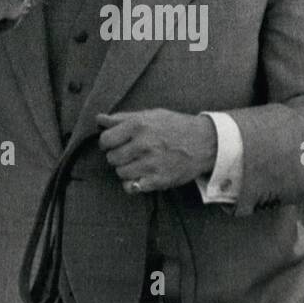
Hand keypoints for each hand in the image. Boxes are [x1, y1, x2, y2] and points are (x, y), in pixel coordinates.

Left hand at [97, 109, 217, 194]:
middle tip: (128, 154)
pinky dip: (132, 183)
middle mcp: (143, 144)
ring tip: (136, 163)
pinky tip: (141, 175)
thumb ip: (122, 118)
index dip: (107, 143)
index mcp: (138, 125)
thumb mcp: (150, 115)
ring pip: (120, 172)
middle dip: (116, 156)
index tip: (114, 143)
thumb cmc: (175, 126)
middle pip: (111, 158)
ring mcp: (151, 164)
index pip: (105, 140)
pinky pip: (132, 187)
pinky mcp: (159, 180)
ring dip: (125, 169)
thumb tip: (98, 119)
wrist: (204, 142)